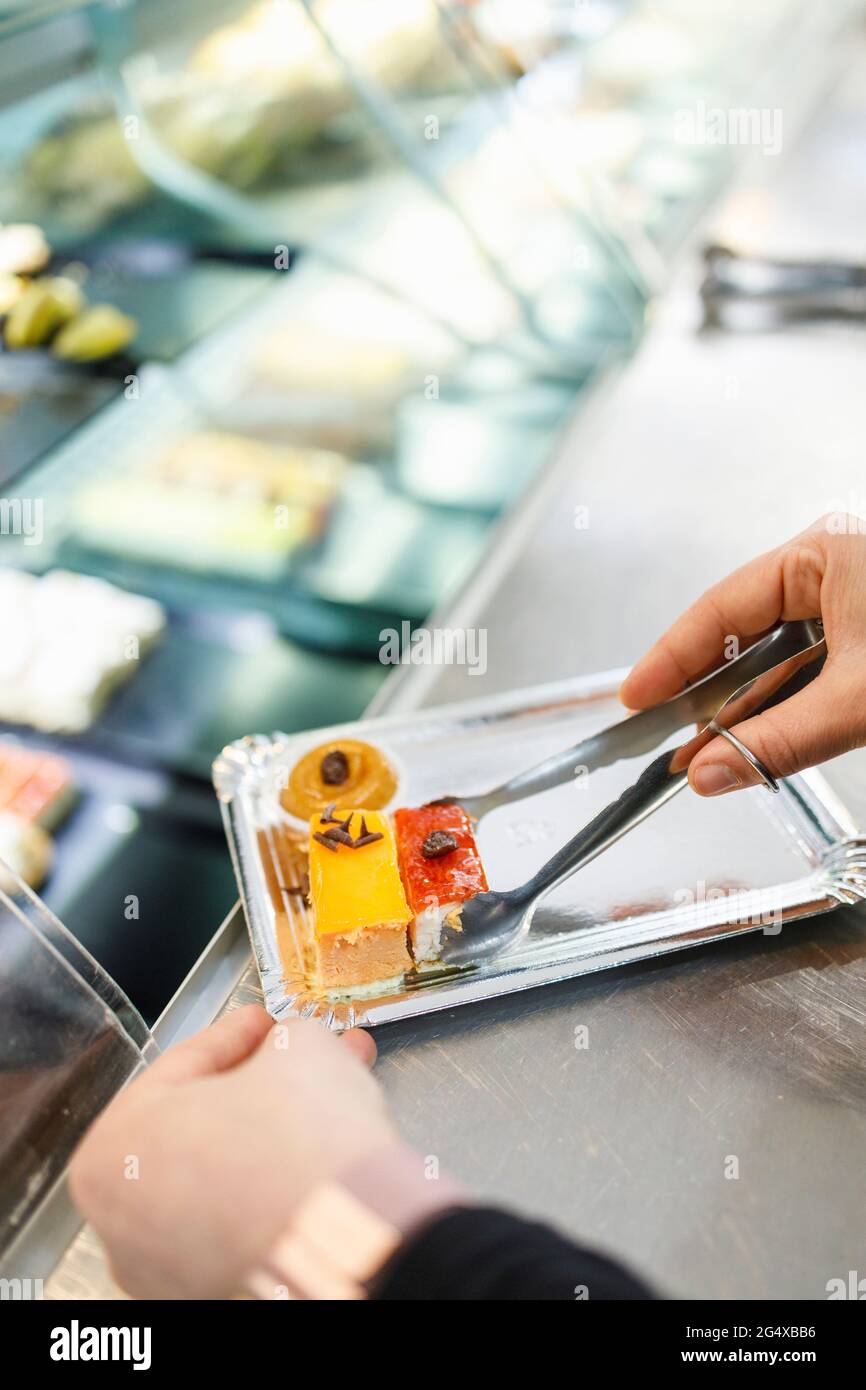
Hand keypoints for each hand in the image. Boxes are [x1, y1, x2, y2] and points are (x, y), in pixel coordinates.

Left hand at [69, 1006, 393, 1298]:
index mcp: (112, 1151)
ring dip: (274, 1129)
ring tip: (331, 1096)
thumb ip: (284, 1040)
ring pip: (225, 1172)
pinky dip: (276, 1181)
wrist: (346, 1230)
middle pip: (203, 1123)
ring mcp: (167, 1264)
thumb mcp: (296, 1049)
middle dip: (262, 1083)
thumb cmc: (297, 1143)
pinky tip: (320, 1151)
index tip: (262, 1024)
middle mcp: (124, 1219)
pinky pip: (244, 1218)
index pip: (182, 1069)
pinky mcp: (217, 1289)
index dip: (235, 1035)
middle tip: (300, 1055)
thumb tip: (292, 1048)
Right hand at [620, 516, 865, 794]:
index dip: (671, 658)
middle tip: (658, 736)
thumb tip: (710, 771)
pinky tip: (749, 740)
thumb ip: (783, 739)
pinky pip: (806, 672)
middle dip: (703, 692)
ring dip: (741, 709)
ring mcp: (848, 603)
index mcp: (822, 552)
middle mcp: (829, 571)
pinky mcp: (862, 637)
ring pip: (774, 660)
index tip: (636, 699)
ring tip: (701, 752)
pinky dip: (779, 709)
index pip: (720, 608)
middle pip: (741, 634)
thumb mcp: (859, 699)